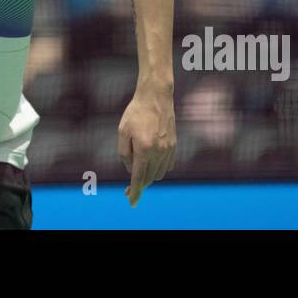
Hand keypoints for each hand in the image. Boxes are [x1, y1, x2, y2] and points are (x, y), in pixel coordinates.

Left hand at [118, 85, 176, 206]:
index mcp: (144, 148)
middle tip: (130, 189)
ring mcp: (168, 149)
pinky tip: (151, 163)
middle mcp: (158, 151)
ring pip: (159, 173)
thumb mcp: (123, 131)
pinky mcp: (174, 145)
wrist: (156, 97)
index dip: (135, 190)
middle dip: (140, 185)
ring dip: (149, 177)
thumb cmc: (136, 113)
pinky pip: (167, 165)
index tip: (131, 200)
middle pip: (149, 177)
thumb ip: (124, 153)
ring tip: (139, 172)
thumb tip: (130, 169)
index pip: (139, 176)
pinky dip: (159, 169)